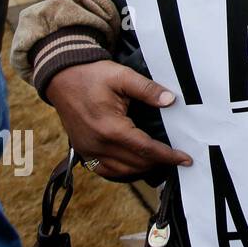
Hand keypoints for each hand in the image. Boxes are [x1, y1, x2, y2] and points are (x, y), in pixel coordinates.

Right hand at [46, 61, 191, 179]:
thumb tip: (170, 100)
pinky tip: (136, 164)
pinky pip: (104, 170)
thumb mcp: (122, 76)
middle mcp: (97, 144)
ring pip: (121, 171)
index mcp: (109, 127)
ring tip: (160, 161)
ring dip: (142, 169)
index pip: (145, 148)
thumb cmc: (92, 75)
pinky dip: (123, 171)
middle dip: (159, 163)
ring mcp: (87, 150)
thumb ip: (148, 89)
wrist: (62, 77)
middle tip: (177, 158)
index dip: (168, 155)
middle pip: (136, 163)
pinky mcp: (82, 150)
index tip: (185, 159)